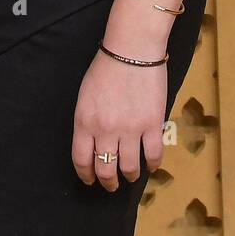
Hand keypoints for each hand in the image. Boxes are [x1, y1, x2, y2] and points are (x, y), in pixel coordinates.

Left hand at [71, 48, 166, 191]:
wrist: (132, 50)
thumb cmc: (106, 67)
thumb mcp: (85, 95)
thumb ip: (88, 121)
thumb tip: (93, 144)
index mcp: (84, 121)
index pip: (82, 160)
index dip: (86, 175)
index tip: (90, 181)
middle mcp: (105, 130)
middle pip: (105, 169)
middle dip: (108, 182)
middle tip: (112, 185)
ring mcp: (130, 129)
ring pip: (129, 168)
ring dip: (130, 176)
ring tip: (131, 175)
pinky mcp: (152, 125)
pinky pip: (152, 156)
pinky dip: (151, 165)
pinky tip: (150, 165)